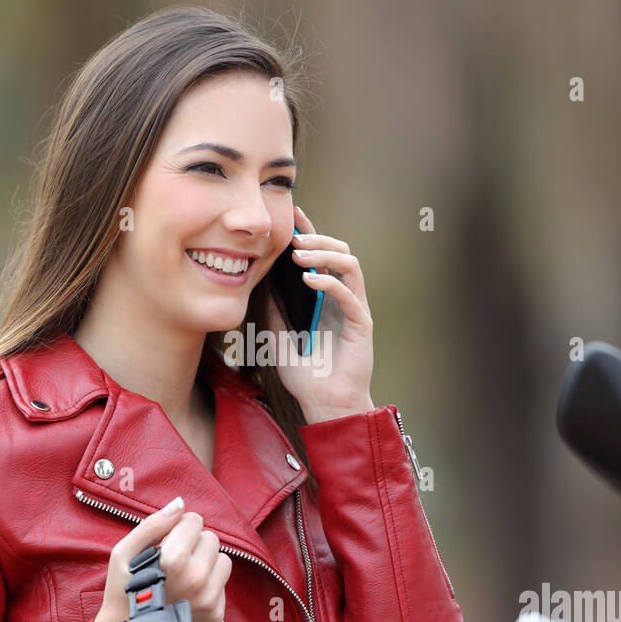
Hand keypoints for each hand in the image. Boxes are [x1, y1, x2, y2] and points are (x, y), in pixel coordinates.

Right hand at [92, 496, 232, 621]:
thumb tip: (179, 504)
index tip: (166, 543)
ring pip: (223, 559)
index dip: (178, 529)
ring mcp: (210, 597)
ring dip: (206, 563)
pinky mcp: (217, 612)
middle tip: (174, 562)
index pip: (194, 520)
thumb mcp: (123, 555)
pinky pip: (223, 583)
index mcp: (173, 559)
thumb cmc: (123, 593)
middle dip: (193, 544)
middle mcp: (196, 578)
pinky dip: (210, 584)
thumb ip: (152, 525)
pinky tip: (189, 594)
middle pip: (210, 538)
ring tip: (183, 577)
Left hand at [263, 206, 374, 422]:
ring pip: (350, 265)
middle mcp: (342, 298)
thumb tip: (259, 281)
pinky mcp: (361, 323)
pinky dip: (330, 282)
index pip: (321, 256)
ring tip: (301, 256)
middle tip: (294, 238)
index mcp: (325, 298)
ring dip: (326, 254)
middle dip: (318, 238)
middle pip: (340, 251)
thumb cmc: (306, 376)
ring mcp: (354, 308)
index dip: (309, 233)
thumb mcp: (278, 337)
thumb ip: (273, 310)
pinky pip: (349, 294)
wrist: (325, 406)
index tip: (292, 215)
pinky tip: (310, 280)